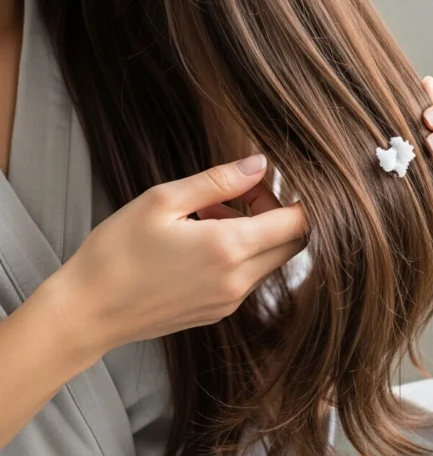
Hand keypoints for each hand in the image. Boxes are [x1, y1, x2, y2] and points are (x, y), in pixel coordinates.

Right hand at [51, 154, 306, 355]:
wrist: (86, 313)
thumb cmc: (116, 252)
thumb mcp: (163, 200)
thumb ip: (219, 180)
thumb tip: (260, 164)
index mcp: (230, 248)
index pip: (299, 223)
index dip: (295, 198)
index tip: (266, 183)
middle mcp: (239, 280)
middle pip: (293, 243)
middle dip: (278, 215)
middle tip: (239, 195)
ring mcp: (230, 301)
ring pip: (271, 261)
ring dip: (256, 235)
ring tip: (209, 216)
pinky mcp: (218, 313)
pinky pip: (248, 279)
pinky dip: (240, 256)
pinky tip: (201, 243)